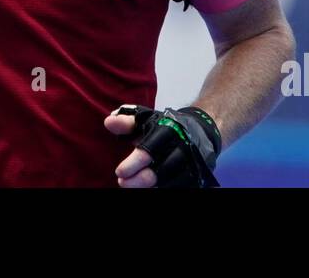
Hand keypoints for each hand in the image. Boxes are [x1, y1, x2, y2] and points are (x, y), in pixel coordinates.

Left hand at [104, 104, 222, 187]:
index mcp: (168, 130)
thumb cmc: (164, 126)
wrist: (200, 130)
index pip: (150, 149)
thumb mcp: (145, 119)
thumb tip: (108, 122)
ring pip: (170, 181)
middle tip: (122, 182)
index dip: (134, 162)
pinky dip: (163, 188)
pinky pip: (180, 185)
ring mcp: (191, 162)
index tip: (119, 172)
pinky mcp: (197, 174)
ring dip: (150, 187)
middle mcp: (182, 146)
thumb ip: (127, 122)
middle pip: (160, 170)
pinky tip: (150, 188)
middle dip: (140, 180)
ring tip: (132, 186)